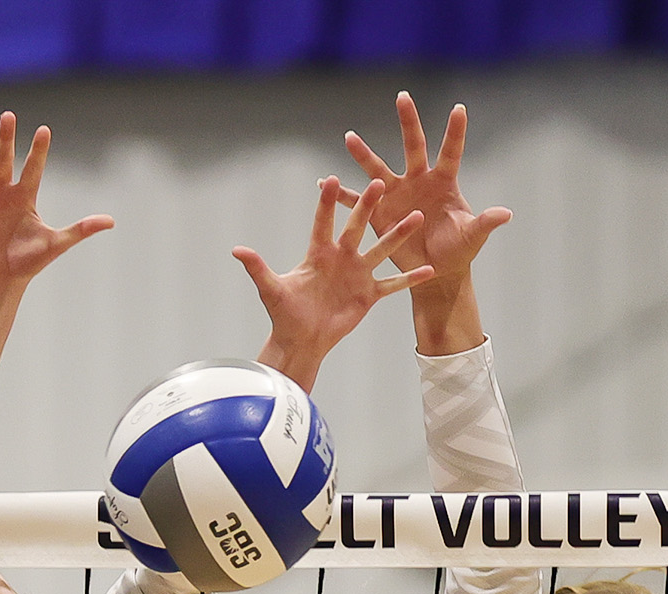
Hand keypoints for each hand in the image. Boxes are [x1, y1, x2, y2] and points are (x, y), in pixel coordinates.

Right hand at [0, 111, 112, 297]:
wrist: (2, 278)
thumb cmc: (29, 260)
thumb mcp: (56, 243)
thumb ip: (81, 229)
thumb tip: (111, 221)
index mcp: (25, 196)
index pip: (34, 168)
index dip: (39, 151)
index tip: (44, 130)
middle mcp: (2, 192)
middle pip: (4, 159)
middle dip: (6, 138)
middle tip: (8, 114)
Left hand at [238, 176, 433, 391]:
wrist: (302, 340)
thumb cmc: (285, 315)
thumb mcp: (272, 290)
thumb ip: (258, 269)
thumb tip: (237, 250)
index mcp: (318, 253)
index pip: (323, 222)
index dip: (327, 203)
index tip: (333, 179)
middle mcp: (341, 258)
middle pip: (357, 227)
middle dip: (367, 206)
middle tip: (379, 183)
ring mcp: (358, 274)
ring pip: (382, 250)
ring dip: (398, 235)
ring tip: (416, 216)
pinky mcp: (369, 294)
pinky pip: (393, 284)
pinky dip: (410, 278)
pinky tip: (430, 268)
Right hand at [340, 92, 511, 287]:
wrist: (437, 271)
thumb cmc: (459, 251)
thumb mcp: (472, 237)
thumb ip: (485, 223)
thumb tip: (505, 214)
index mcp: (443, 183)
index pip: (450, 152)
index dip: (455, 132)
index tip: (459, 108)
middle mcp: (418, 181)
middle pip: (413, 146)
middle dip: (408, 121)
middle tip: (402, 96)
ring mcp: (397, 195)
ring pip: (378, 170)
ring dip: (364, 155)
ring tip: (349, 138)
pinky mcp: (379, 213)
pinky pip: (358, 201)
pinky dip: (341, 196)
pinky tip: (325, 184)